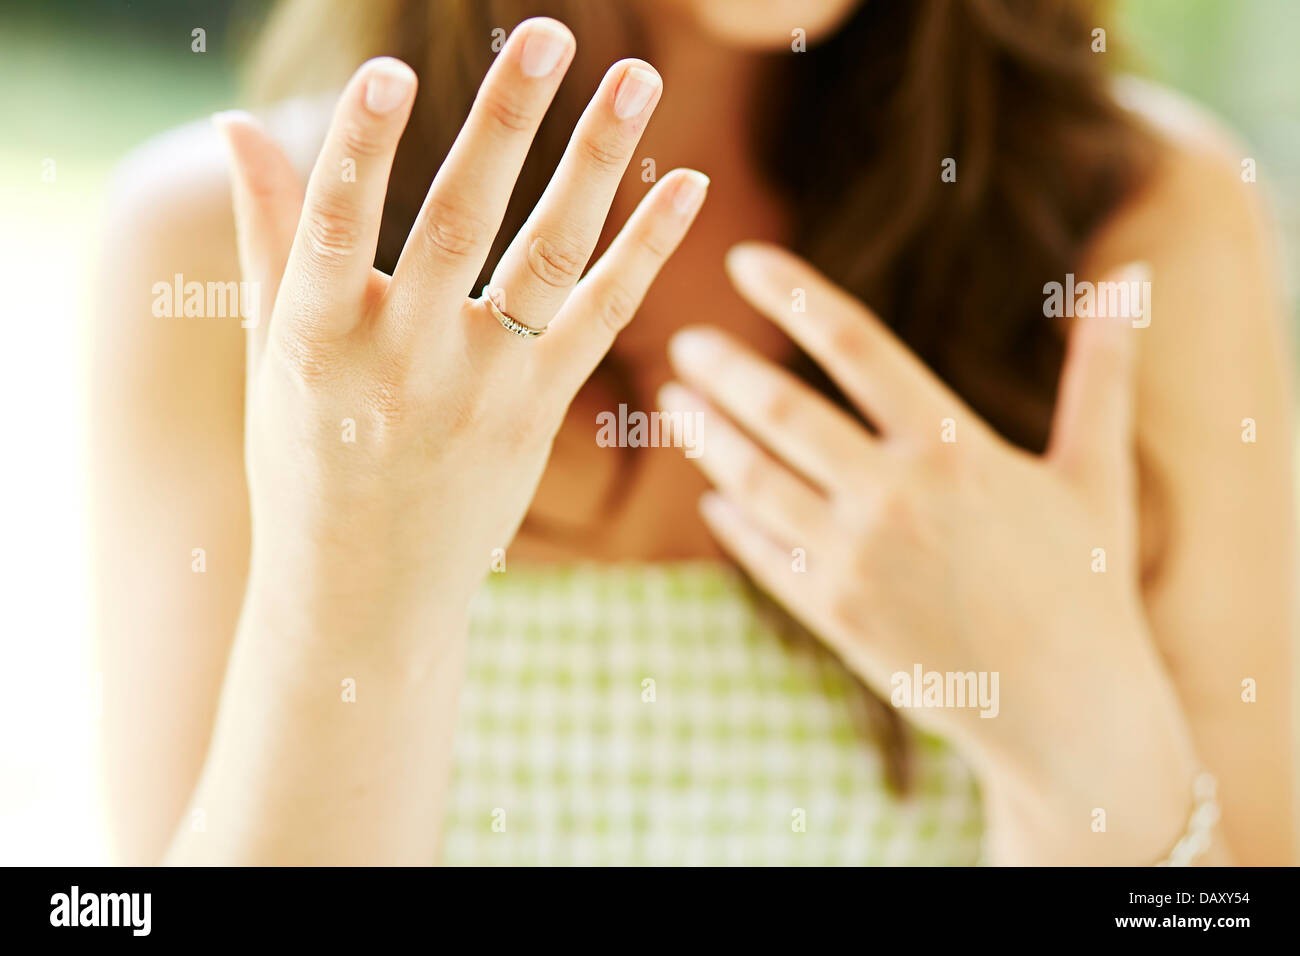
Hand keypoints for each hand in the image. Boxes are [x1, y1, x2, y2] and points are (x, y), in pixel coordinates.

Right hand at [217, 20, 707, 657]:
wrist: (365, 585)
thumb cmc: (305, 457)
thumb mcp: (270, 354)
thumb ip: (266, 237)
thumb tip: (237, 121)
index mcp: (313, 341)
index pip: (335, 228)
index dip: (360, 148)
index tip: (391, 70)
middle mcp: (400, 362)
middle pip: (459, 226)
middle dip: (505, 125)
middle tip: (551, 34)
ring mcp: (478, 390)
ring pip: (547, 263)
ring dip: (596, 167)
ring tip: (639, 79)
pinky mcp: (538, 413)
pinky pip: (602, 319)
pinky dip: (646, 250)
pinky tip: (687, 184)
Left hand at [660, 242, 1200, 863]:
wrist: (1065, 711)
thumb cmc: (1085, 584)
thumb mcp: (1096, 472)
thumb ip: (1100, 373)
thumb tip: (1130, 279)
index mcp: (954, 448)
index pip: (855, 344)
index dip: (792, 294)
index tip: (743, 259)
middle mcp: (894, 498)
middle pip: (781, 411)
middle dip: (722, 370)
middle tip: (685, 343)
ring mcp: (855, 560)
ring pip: (752, 479)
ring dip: (705, 435)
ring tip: (673, 404)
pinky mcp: (833, 614)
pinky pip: (762, 552)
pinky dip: (731, 519)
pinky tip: (712, 493)